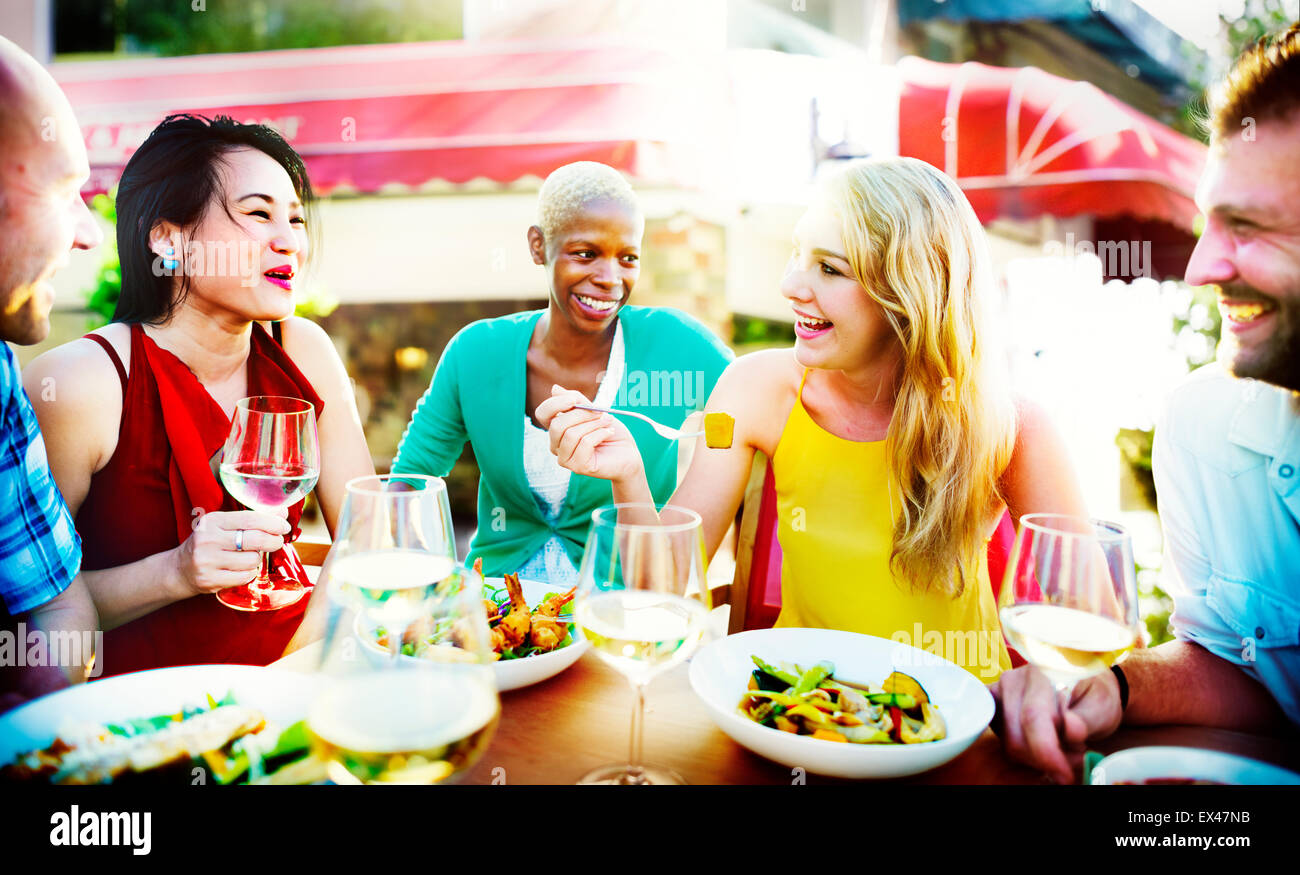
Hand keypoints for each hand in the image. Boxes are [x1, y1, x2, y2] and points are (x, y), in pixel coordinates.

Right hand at [173, 508, 290, 595]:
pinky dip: (250, 573)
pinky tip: (242, 569)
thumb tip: (283, 513)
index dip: (273, 522)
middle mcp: (208, 539)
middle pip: (256, 539)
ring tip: (248, 557)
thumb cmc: (210, 543)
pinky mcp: (209, 580)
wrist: (180, 569)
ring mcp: (207, 561)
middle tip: (277, 541)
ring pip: (253, 560)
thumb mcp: (224, 526)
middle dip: (274, 541)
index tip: (284, 526)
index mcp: (213, 521)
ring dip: (257, 559)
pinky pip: (245, 577)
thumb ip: (252, 518)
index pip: (251, 518)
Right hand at [534, 385, 643, 483]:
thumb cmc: (610, 431)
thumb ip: (575, 401)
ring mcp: (565, 458)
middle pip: (557, 425)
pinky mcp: (578, 467)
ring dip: (594, 424)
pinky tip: (608, 433)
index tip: (575, 399)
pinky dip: (600, 434)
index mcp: (557, 429)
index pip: (542, 414)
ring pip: (571, 434)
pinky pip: (585, 443)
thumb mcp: (593, 410)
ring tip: (607, 423)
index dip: (555, 404)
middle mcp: (556, 445)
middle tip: (600, 412)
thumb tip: (555, 389)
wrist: (628, 453)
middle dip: (581, 414)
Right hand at [990, 665, 1123, 783]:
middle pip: (1017, 735)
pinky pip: (1002, 739)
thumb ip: (1087, 719)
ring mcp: (999, 691)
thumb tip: (1070, 729)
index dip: (1047, 751)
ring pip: (1009, 742)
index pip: (1034, 716)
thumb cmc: (1093, 695)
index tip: (1065, 774)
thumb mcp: (1102, 706)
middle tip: (1074, 759)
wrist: (1083, 686)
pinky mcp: (993, 705)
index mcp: (1043, 671)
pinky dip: (1025, 751)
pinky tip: (1044, 744)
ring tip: (1065, 746)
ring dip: (1037, 756)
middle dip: (1046, 759)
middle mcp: (1014, 678)